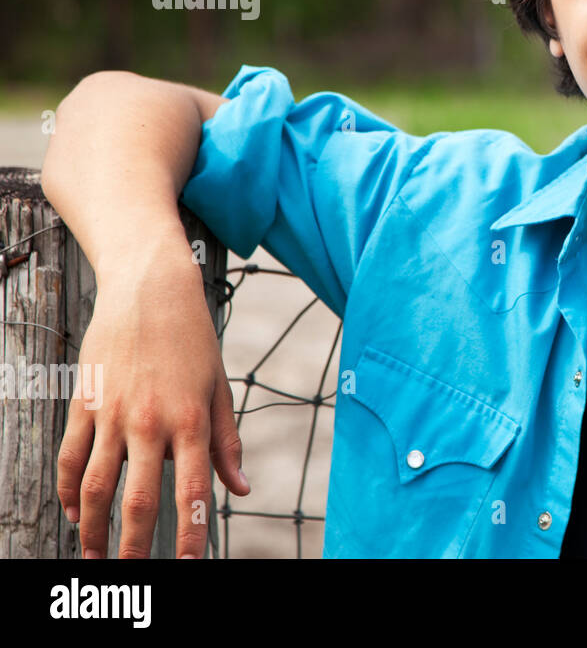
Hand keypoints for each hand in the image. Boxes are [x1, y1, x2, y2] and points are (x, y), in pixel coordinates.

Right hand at [56, 247, 249, 558]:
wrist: (151, 289)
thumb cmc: (193, 339)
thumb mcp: (220, 387)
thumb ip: (227, 442)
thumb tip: (242, 488)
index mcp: (192, 420)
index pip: (193, 490)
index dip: (192, 533)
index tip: (191, 565)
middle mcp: (151, 422)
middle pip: (138, 499)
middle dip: (136, 545)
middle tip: (133, 575)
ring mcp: (113, 414)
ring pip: (95, 486)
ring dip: (93, 528)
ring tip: (95, 556)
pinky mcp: (85, 403)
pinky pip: (69, 457)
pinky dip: (67, 490)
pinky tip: (73, 513)